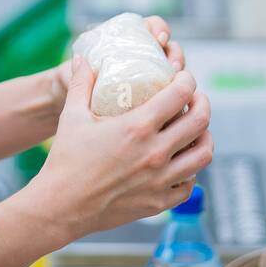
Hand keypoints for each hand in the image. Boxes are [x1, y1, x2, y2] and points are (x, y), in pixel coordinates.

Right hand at [26, 53, 212, 242]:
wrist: (61, 207)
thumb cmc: (65, 160)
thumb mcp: (71, 116)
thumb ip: (81, 84)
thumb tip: (81, 59)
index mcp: (137, 127)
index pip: (180, 94)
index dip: (187, 81)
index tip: (183, 78)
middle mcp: (155, 153)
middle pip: (200, 121)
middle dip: (202, 103)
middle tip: (195, 99)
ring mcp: (160, 180)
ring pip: (203, 154)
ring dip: (204, 137)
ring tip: (196, 130)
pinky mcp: (158, 202)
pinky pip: (190, 185)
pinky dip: (190, 170)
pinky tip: (180, 162)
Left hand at [47, 15, 181, 114]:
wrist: (74, 111)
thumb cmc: (72, 89)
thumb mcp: (71, 78)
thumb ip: (74, 73)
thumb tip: (80, 63)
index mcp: (129, 43)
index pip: (153, 28)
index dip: (160, 29)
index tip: (158, 39)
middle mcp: (145, 60)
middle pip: (171, 50)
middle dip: (176, 55)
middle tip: (173, 67)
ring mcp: (154, 82)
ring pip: (178, 75)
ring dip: (182, 80)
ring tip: (179, 91)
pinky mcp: (158, 105)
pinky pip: (176, 101)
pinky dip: (180, 104)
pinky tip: (180, 111)